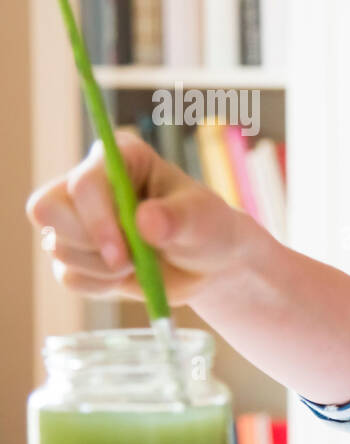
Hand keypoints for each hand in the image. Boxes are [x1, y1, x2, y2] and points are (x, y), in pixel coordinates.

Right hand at [25, 127, 262, 306]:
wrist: (208, 264)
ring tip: (140, 262)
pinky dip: (100, 286)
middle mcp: (89, 182)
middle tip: (132, 258)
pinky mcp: (74, 252)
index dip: (96, 219)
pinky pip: (68, 277)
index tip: (125, 253)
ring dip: (102, 268)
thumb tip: (145, 220)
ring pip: (57, 248)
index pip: (83, 183)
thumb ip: (179, 218)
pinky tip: (128, 275)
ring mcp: (76, 217)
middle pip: (47, 210)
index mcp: (120, 158)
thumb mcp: (205, 220)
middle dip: (91, 244)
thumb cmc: (208, 228)